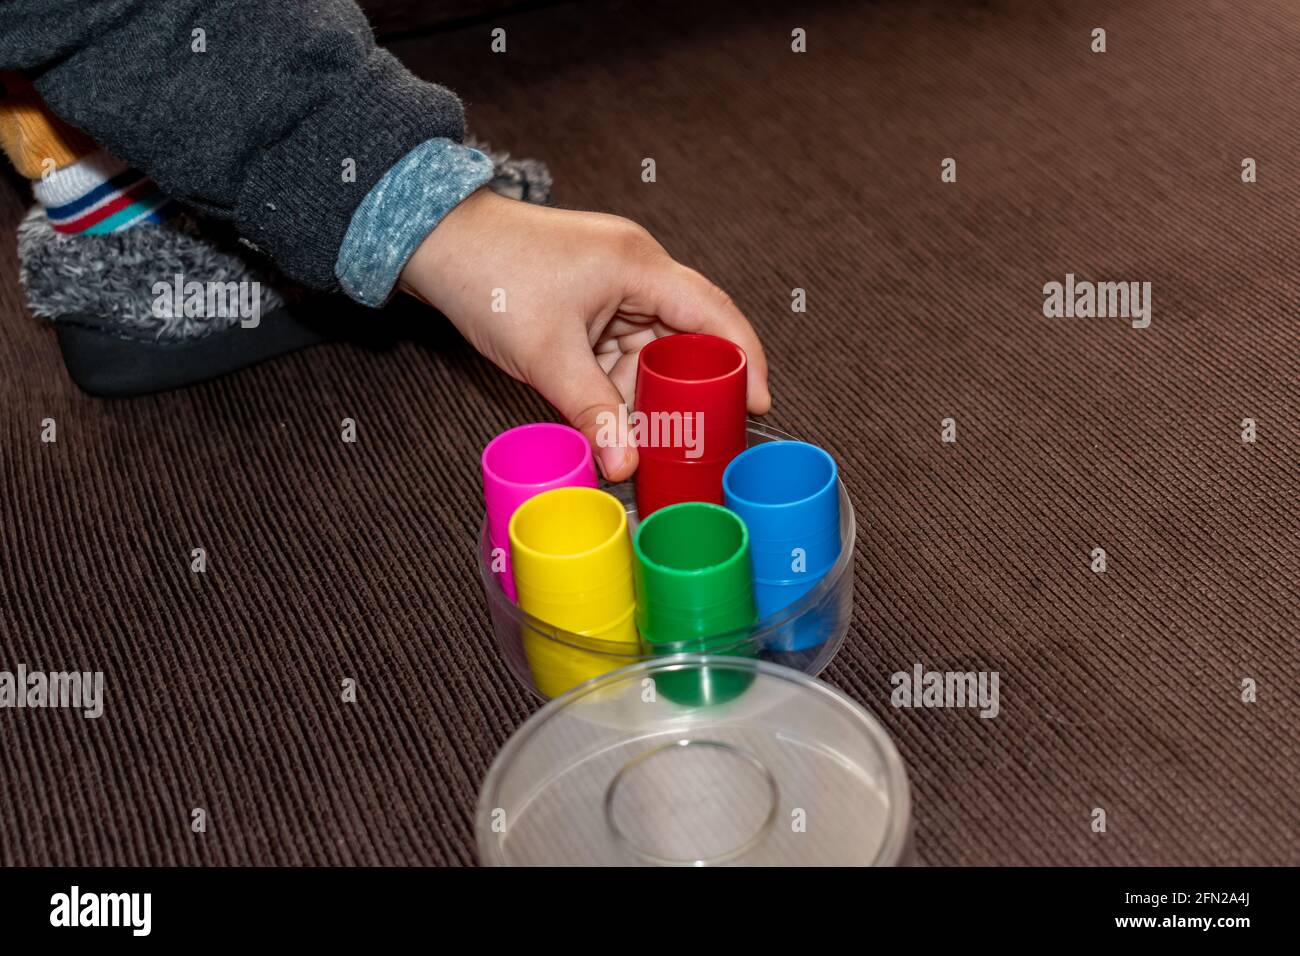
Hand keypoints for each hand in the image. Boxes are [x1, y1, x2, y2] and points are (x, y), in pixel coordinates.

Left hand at [399, 188, 770, 480]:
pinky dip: (615, 381)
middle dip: (685, 389)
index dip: (744, 359)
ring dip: (642, 391)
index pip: (714, 313)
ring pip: (648, 348)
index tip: (760, 404)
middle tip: (694, 437)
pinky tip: (609, 415)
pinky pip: (619, 346)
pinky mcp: (588, 298)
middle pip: (685, 335)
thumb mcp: (548, 356)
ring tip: (640, 436)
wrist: (434, 240)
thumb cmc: (492, 277)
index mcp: (640, 266)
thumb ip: (593, 412)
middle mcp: (635, 269)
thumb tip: (626, 465)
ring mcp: (611, 283)